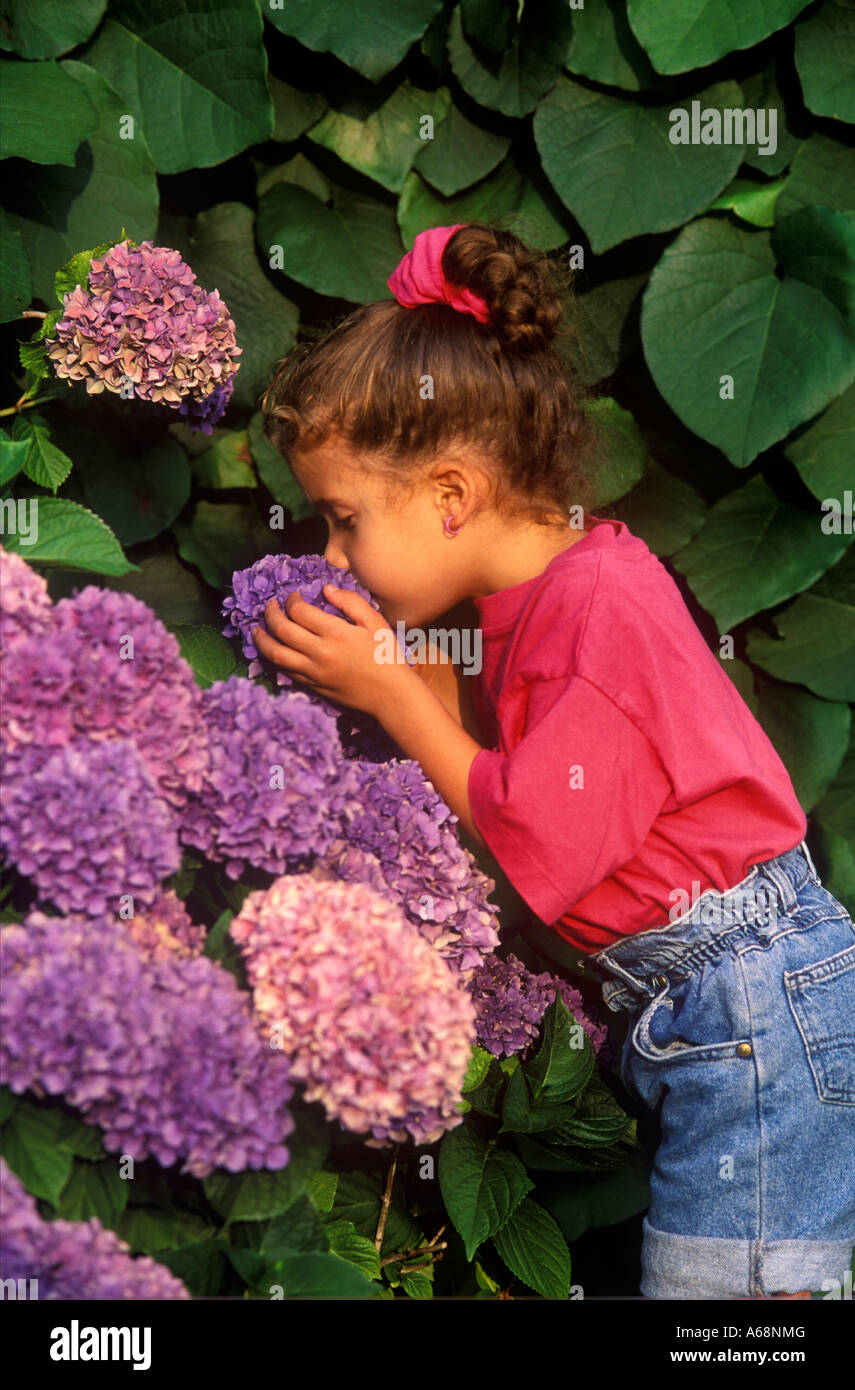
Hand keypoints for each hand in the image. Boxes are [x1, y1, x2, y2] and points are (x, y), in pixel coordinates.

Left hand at [251, 585, 411, 717]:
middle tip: (270, 607)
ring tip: (256, 630)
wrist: (391, 696)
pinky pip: (286, 671)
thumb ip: (351, 602)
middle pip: (282, 631)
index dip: (291, 600)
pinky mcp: (313, 687)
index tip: (293, 596)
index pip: (299, 612)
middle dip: (271, 615)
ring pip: (276, 654)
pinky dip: (274, 659)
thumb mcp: (375, 623)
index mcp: (336, 634)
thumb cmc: (388, 656)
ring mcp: (313, 673)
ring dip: (262, 640)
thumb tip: (326, 589)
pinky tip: (272, 650)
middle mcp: (320, 653)